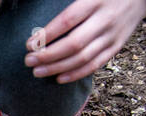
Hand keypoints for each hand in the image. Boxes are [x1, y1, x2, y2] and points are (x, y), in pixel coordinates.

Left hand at [24, 0, 145, 82]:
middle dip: (48, 55)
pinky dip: (76, 74)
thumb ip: (68, 5)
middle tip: (28, 61)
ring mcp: (112, 35)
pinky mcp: (117, 46)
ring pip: (82, 58)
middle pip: (73, 43)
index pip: (67, 21)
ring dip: (57, 68)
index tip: (28, 44)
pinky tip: (59, 78)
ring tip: (37, 72)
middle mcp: (105, 19)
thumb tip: (40, 21)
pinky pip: (95, 64)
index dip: (46, 35)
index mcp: (95, 2)